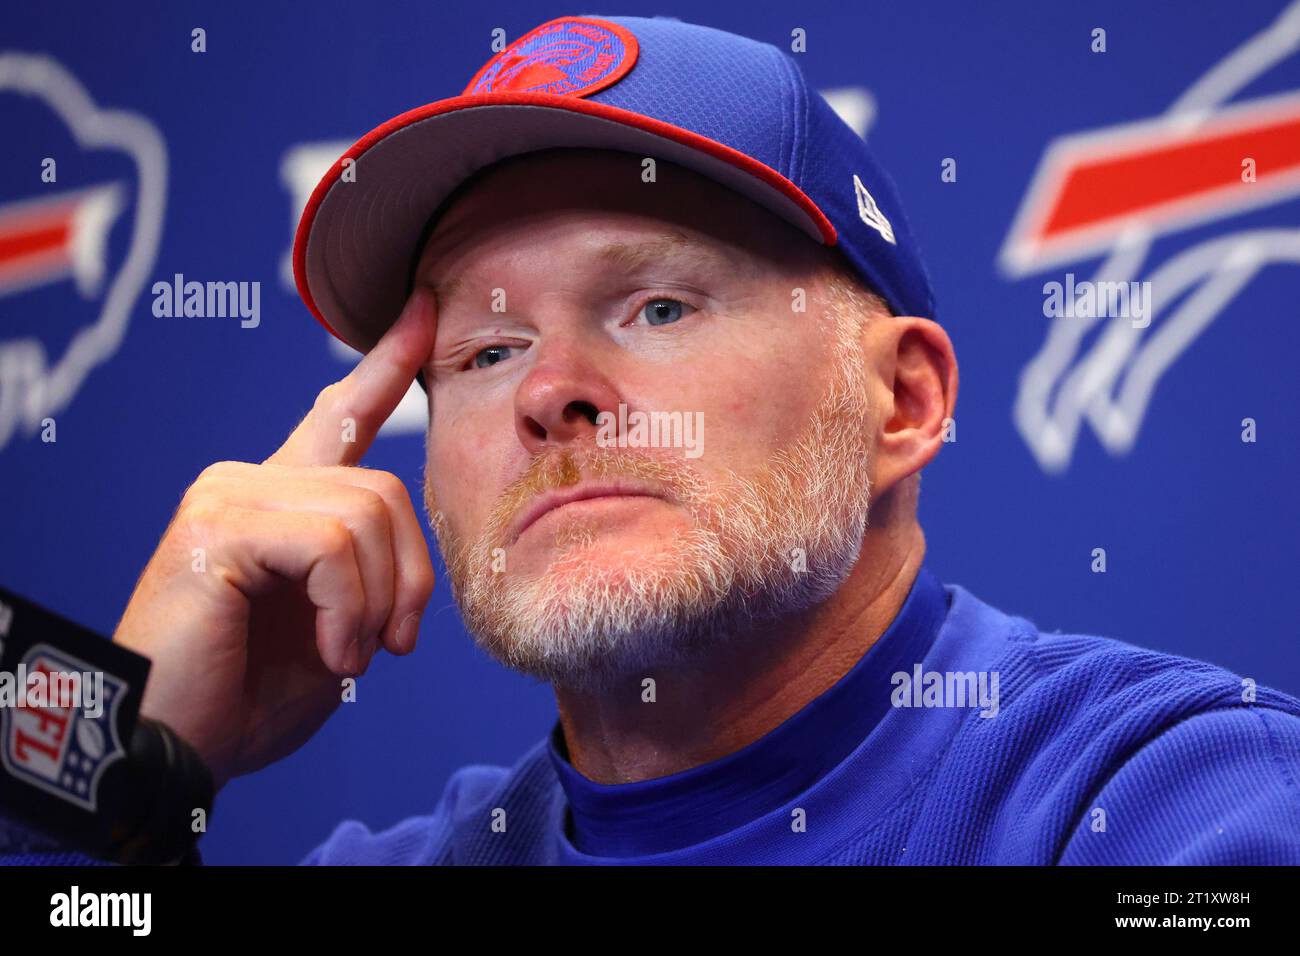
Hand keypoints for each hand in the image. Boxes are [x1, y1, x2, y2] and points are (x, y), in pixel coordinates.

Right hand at [113, 287, 437, 790]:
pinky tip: (331, 652)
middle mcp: (251, 480)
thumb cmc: (247, 698)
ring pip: (366, 516)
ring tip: (348, 656)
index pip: (341, 415)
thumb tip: (410, 557)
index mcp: (281, 501)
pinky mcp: (219, 523)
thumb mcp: (333, 629)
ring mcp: (229, 494)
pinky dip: (348, 608)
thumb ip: (368, 575)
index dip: (386, 363)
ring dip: (377, 603)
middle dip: (410, 576)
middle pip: (384, 490)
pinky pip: (332, 546)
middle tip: (391, 644)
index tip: (424, 310)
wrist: (176, 751)